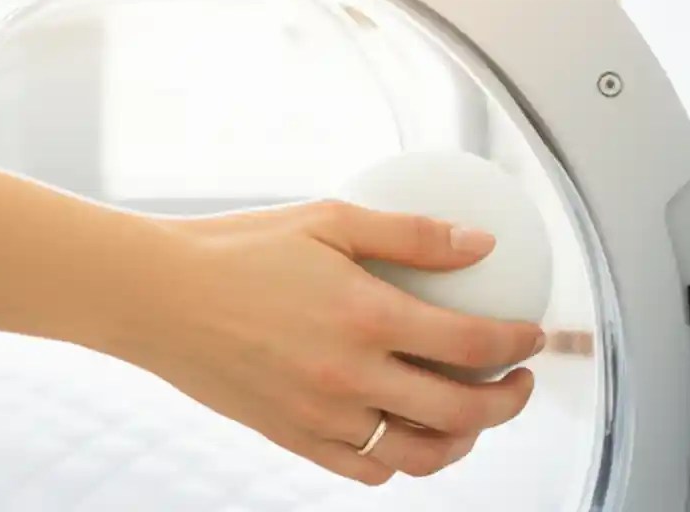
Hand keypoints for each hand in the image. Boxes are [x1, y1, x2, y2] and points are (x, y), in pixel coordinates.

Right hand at [117, 201, 545, 485]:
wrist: (155, 298)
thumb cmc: (242, 248)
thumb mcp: (330, 218)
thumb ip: (413, 233)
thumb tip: (483, 243)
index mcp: (367, 317)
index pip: (473, 343)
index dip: (518, 343)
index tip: (534, 336)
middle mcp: (350, 377)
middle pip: (460, 412)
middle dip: (509, 403)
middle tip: (520, 382)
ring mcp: (320, 417)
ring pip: (417, 455)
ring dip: (462, 441)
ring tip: (472, 416)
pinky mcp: (292, 440)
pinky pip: (365, 470)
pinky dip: (400, 461)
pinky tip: (410, 432)